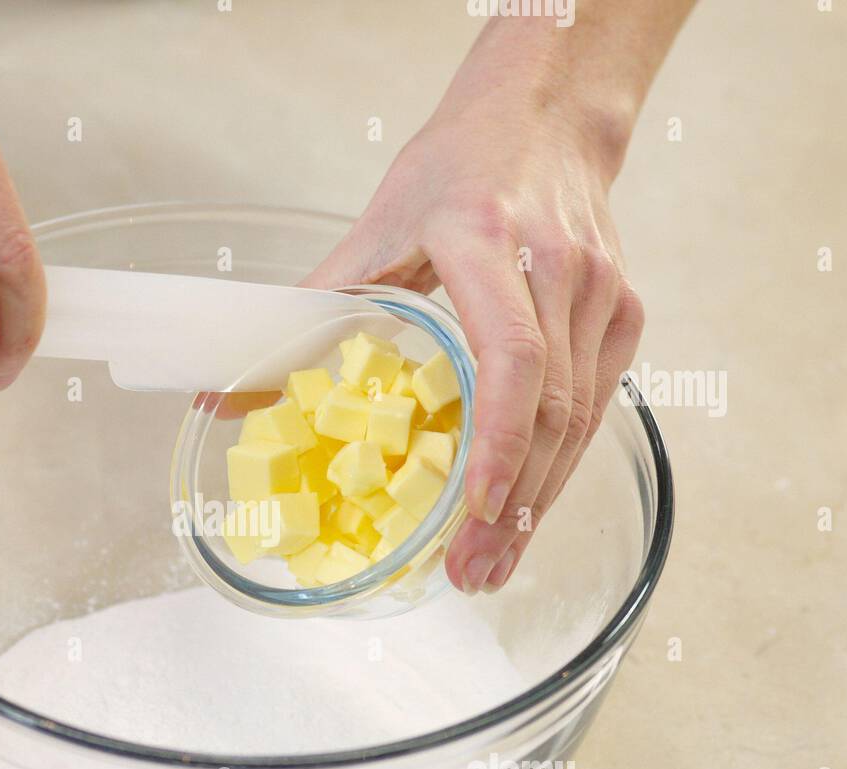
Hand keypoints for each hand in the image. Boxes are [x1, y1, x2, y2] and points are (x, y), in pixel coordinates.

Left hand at [304, 22, 647, 591]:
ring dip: (538, 501)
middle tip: (473, 574)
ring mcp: (602, 294)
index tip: (474, 511)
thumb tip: (223, 393)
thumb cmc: (458, 167)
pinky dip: (557, 464)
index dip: (498, 441)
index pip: (512, 358)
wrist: (548, 115)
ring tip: (496, 564)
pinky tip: (525, 510)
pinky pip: (595, 405)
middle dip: (513, 505)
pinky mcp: (623, 314)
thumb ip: (307, 309)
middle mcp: (559, 270)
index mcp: (491, 244)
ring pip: (580, 420)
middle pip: (551, 409)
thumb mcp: (376, 227)